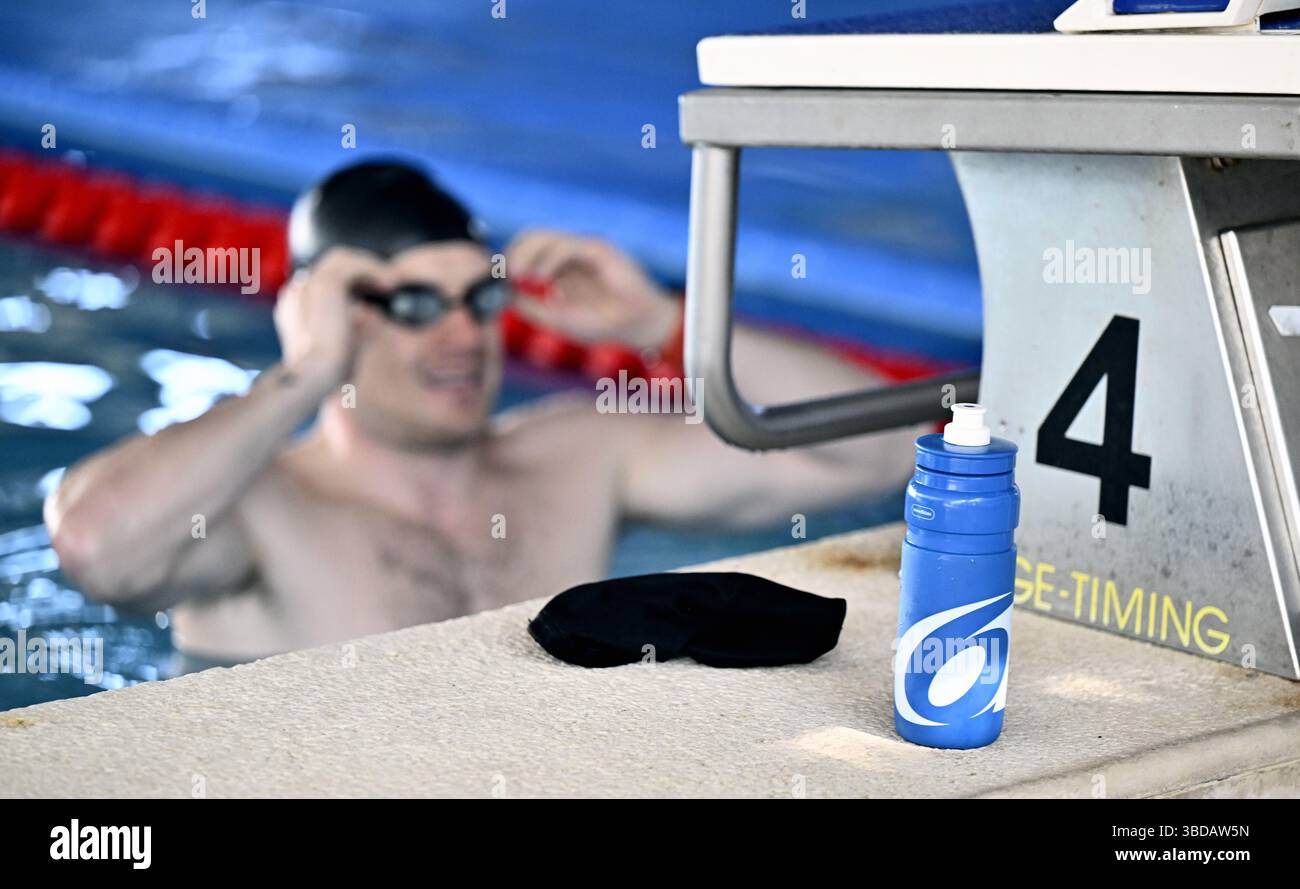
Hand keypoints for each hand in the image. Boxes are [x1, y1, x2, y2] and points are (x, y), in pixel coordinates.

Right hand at [273, 247, 396, 389]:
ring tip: (391, 282)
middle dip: (361, 268)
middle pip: (331, 265)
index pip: (323, 282)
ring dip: (369, 266)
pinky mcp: (324, 283)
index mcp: (294, 306)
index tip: (374, 291)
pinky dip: (373, 270)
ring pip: (341, 259)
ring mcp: (308, 285)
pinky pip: (352, 266)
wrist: (316, 374)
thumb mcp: (340, 344)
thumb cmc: (329, 372)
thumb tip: (370, 315)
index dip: (351, 282)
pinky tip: (389, 284)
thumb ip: (350, 325)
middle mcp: (297, 292)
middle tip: (386, 282)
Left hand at [504, 230, 678, 350]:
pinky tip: (541, 278)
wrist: (637, 326)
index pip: (526, 251)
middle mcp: (569, 254)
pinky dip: (548, 260)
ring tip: (521, 277)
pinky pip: (565, 245)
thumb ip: (531, 307)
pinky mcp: (597, 249)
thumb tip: (503, 296)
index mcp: (559, 268)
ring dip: (526, 255)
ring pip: (543, 236)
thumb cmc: (602, 324)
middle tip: (504, 274)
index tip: (495, 278)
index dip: (508, 260)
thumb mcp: (557, 319)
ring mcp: (583, 249)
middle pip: (531, 238)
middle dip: (512, 253)